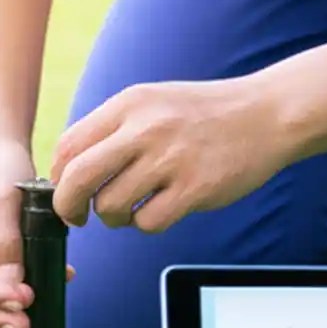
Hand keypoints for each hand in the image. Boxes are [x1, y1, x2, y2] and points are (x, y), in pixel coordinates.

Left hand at [49, 77, 291, 231]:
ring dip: (112, 218)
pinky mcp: (195, 189)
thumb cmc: (205, 114)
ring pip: (110, 206)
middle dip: (68, 206)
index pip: (69, 146)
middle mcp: (145, 129)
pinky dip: (146, 225)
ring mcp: (170, 159)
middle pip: (77, 178)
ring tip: (131, 210)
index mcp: (129, 104)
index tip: (67, 190)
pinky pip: (148, 223)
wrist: (267, 113)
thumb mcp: (153, 102)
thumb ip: (113, 129)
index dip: (58, 177)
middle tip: (77, 217)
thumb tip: (68, 169)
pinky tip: (159, 211)